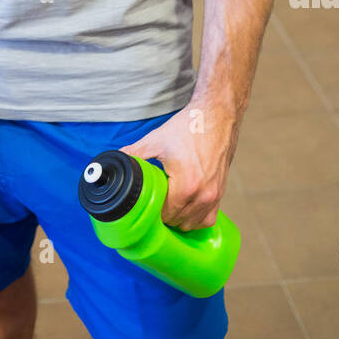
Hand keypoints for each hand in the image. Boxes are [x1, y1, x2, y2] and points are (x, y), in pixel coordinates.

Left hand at [117, 94, 240, 230]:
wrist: (216, 115)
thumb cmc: (188, 127)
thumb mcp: (156, 139)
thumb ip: (134, 153)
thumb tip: (116, 159)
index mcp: (186, 186)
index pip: (164, 215)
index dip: (152, 211)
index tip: (145, 202)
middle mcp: (203, 195)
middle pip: (177, 222)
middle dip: (164, 214)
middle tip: (154, 199)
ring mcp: (215, 195)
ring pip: (193, 223)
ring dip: (180, 218)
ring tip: (169, 202)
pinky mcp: (222, 192)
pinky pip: (208, 218)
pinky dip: (196, 216)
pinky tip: (186, 205)